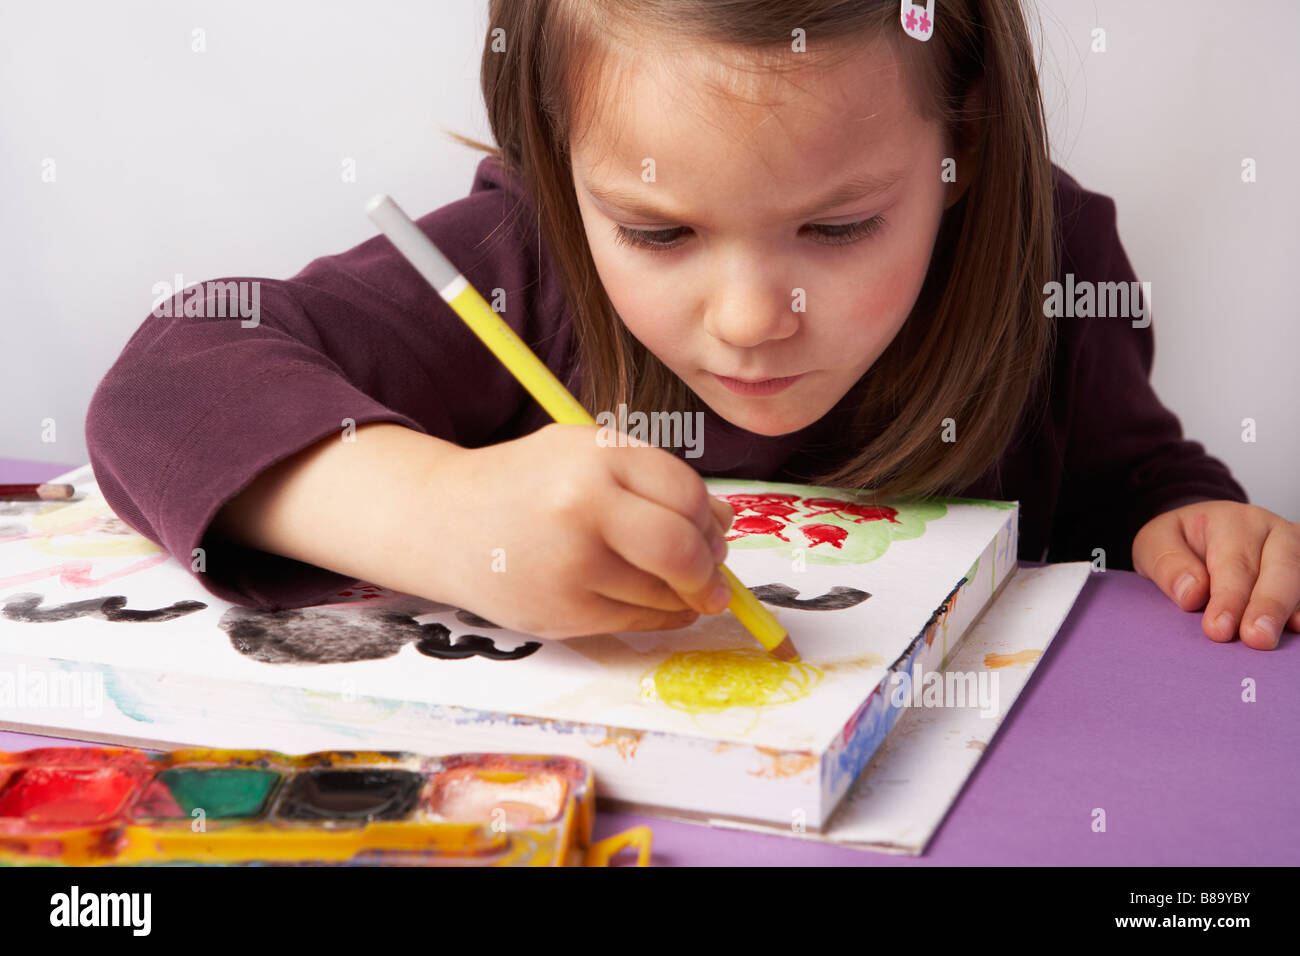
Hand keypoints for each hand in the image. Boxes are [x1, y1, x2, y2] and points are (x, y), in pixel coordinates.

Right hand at [432, 422, 736, 639]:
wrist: (442, 523)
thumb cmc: (527, 484)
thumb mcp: (585, 454)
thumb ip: (654, 480)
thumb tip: (725, 525)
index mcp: (594, 457)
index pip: (687, 494)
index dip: (710, 518)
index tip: (713, 530)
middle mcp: (581, 509)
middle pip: (684, 550)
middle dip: (709, 566)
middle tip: (711, 571)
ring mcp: (570, 567)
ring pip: (666, 593)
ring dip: (684, 593)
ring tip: (669, 579)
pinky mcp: (562, 614)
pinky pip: (639, 621)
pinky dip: (658, 615)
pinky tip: (648, 600)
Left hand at [1132, 500, 1299, 649]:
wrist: (1200, 534)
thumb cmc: (1179, 542)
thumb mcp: (1154, 543)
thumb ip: (1167, 564)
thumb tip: (1192, 594)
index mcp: (1232, 521)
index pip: (1235, 562)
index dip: (1228, 598)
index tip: (1218, 629)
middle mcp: (1272, 531)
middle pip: (1280, 567)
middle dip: (1268, 605)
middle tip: (1255, 638)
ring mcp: (1294, 549)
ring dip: (1290, 609)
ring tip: (1274, 638)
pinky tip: (1296, 628)